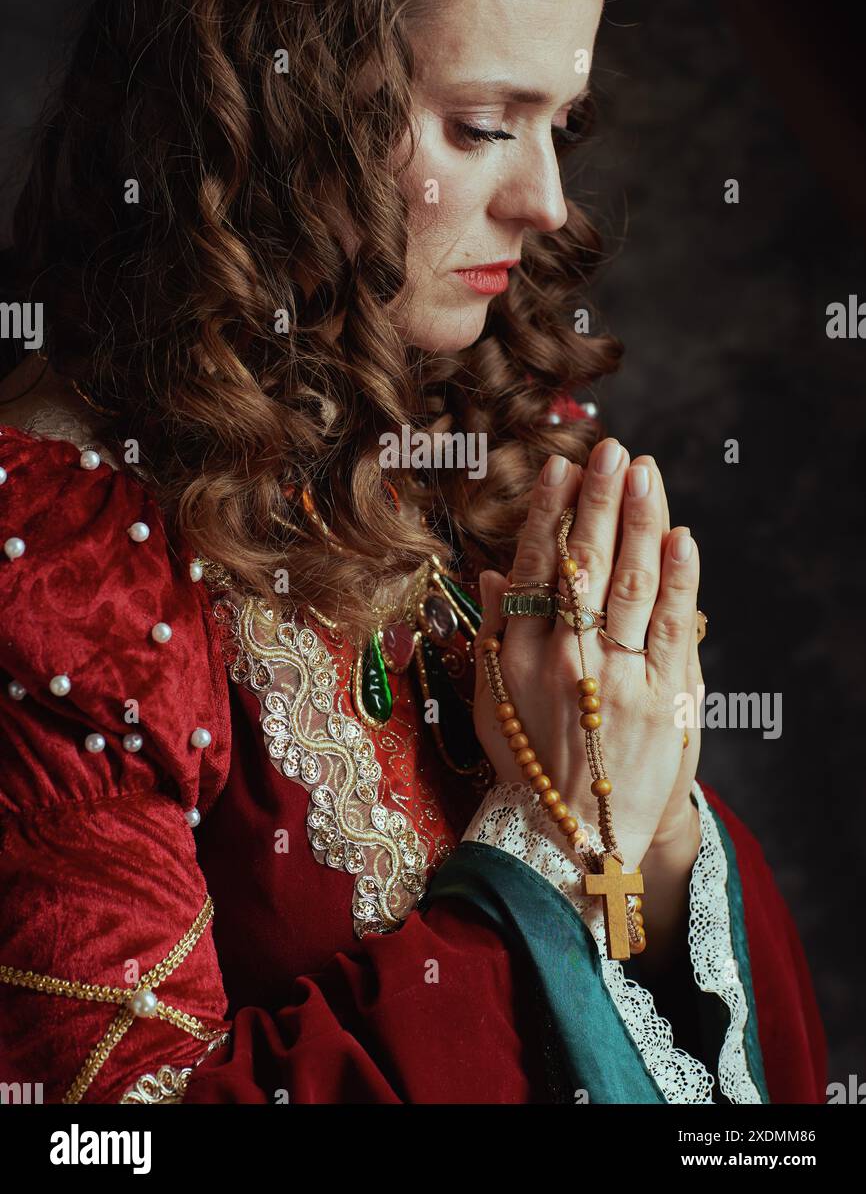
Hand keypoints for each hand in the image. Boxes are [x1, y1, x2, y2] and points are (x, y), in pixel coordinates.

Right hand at [472, 438, 701, 868]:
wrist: (577, 842)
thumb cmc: (530, 765)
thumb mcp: (492, 702)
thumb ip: (494, 633)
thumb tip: (491, 572)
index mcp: (520, 656)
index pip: (535, 568)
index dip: (548, 512)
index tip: (559, 466)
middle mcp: (567, 660)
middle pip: (586, 564)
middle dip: (599, 500)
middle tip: (610, 449)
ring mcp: (619, 677)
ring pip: (632, 584)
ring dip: (640, 521)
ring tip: (644, 472)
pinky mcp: (665, 698)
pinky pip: (673, 627)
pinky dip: (679, 580)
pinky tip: (681, 536)